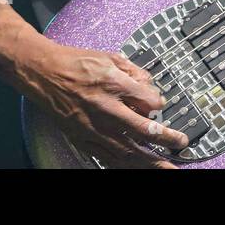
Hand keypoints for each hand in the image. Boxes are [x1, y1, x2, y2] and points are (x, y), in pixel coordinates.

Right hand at [23, 41, 188, 168]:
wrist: (43, 72)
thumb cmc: (74, 62)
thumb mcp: (108, 56)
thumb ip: (132, 71)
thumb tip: (149, 84)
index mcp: (113, 84)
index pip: (149, 101)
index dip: (159, 103)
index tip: (160, 103)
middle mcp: (105, 108)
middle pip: (144, 130)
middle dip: (167, 139)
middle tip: (181, 142)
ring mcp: (93, 127)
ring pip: (128, 150)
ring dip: (151, 161)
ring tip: (168, 167)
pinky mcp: (82, 138)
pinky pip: (107, 157)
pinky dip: (124, 164)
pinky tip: (136, 167)